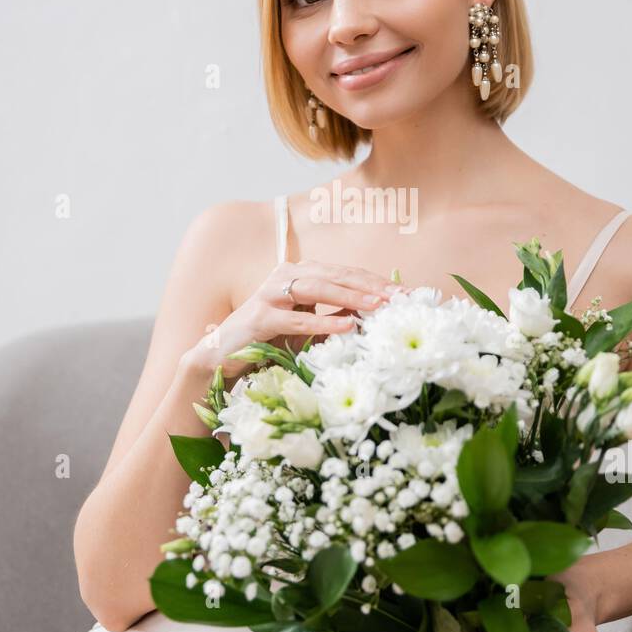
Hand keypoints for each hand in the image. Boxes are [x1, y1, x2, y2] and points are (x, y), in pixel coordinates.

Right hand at [181, 260, 409, 381]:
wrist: (224, 358)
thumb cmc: (270, 343)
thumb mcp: (311, 327)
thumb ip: (338, 315)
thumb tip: (377, 312)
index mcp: (301, 274)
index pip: (346, 273)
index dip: (377, 282)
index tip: (407, 293)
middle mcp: (286, 276)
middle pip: (337, 275)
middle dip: (371, 286)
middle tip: (401, 297)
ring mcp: (270, 294)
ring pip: (317, 288)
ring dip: (351, 296)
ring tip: (379, 306)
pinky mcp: (258, 317)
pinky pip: (295, 318)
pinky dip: (322, 321)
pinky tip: (346, 325)